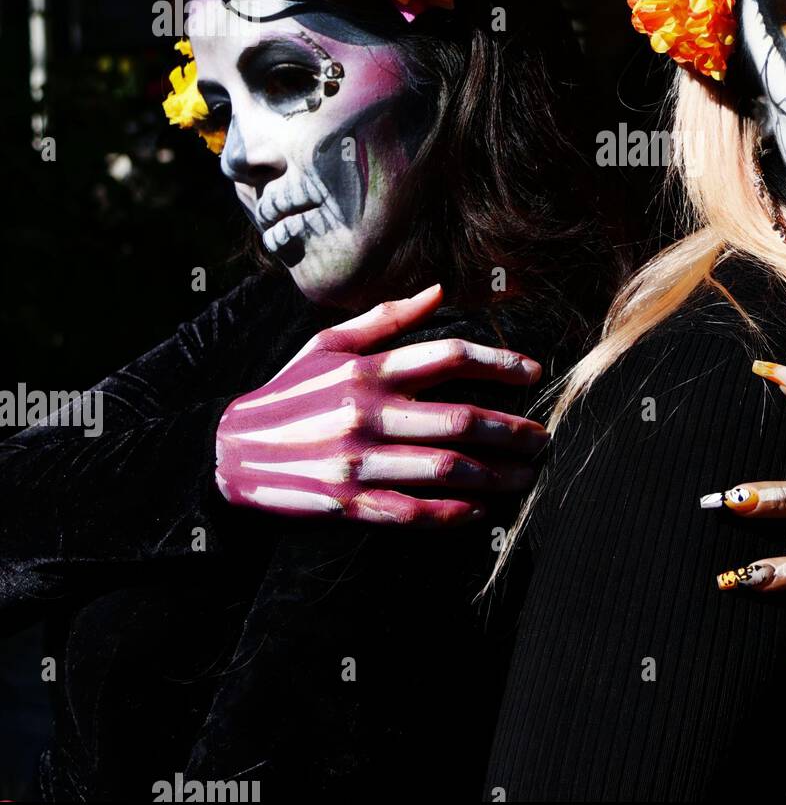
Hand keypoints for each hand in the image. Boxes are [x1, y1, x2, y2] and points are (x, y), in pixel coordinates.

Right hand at [215, 284, 546, 526]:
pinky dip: (451, 514)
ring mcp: (358, 461)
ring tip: (524, 478)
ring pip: (444, 469)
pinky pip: (412, 512)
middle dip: (510, 430)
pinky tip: (480, 512)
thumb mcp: (328, 343)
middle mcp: (367, 413)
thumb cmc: (287, 392)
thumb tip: (440, 290)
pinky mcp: (347, 502)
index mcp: (368, 370)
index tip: (533, 372)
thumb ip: (388, 318)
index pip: (449, 357)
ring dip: (494, 476)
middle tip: (542, 438)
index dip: (499, 363)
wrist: (225, 452)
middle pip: (459, 419)